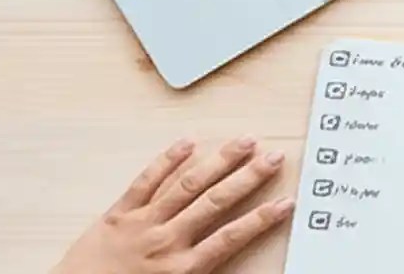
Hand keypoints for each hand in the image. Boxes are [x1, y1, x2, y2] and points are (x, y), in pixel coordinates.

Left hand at [52, 137, 293, 273]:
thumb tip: (233, 265)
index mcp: (182, 269)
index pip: (231, 237)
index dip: (261, 219)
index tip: (285, 202)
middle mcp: (166, 242)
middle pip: (216, 203)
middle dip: (248, 178)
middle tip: (273, 158)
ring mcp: (142, 224)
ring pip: (188, 185)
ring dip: (218, 161)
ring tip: (243, 142)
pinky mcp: (118, 215)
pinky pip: (145, 182)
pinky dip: (167, 160)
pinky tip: (187, 142)